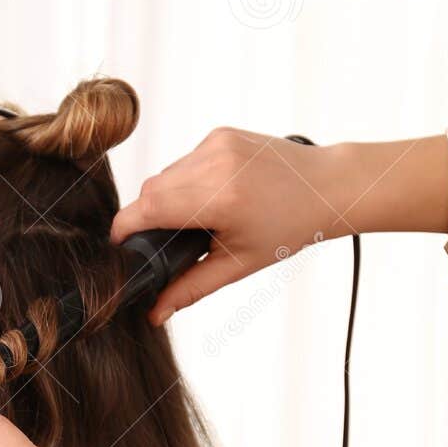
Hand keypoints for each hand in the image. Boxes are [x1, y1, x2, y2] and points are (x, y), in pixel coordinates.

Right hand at [111, 129, 447, 323]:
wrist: (328, 187)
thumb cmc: (290, 228)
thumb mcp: (239, 264)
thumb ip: (190, 288)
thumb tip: (154, 313)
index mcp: (220, 198)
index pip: (147, 208)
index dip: (124, 229)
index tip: (119, 246)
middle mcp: (215, 163)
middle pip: (150, 191)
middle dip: (149, 216)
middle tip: (168, 239)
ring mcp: (216, 143)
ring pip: (164, 174)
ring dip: (167, 197)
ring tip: (195, 217)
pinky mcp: (220, 133)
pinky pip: (183, 161)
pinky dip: (187, 180)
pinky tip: (211, 194)